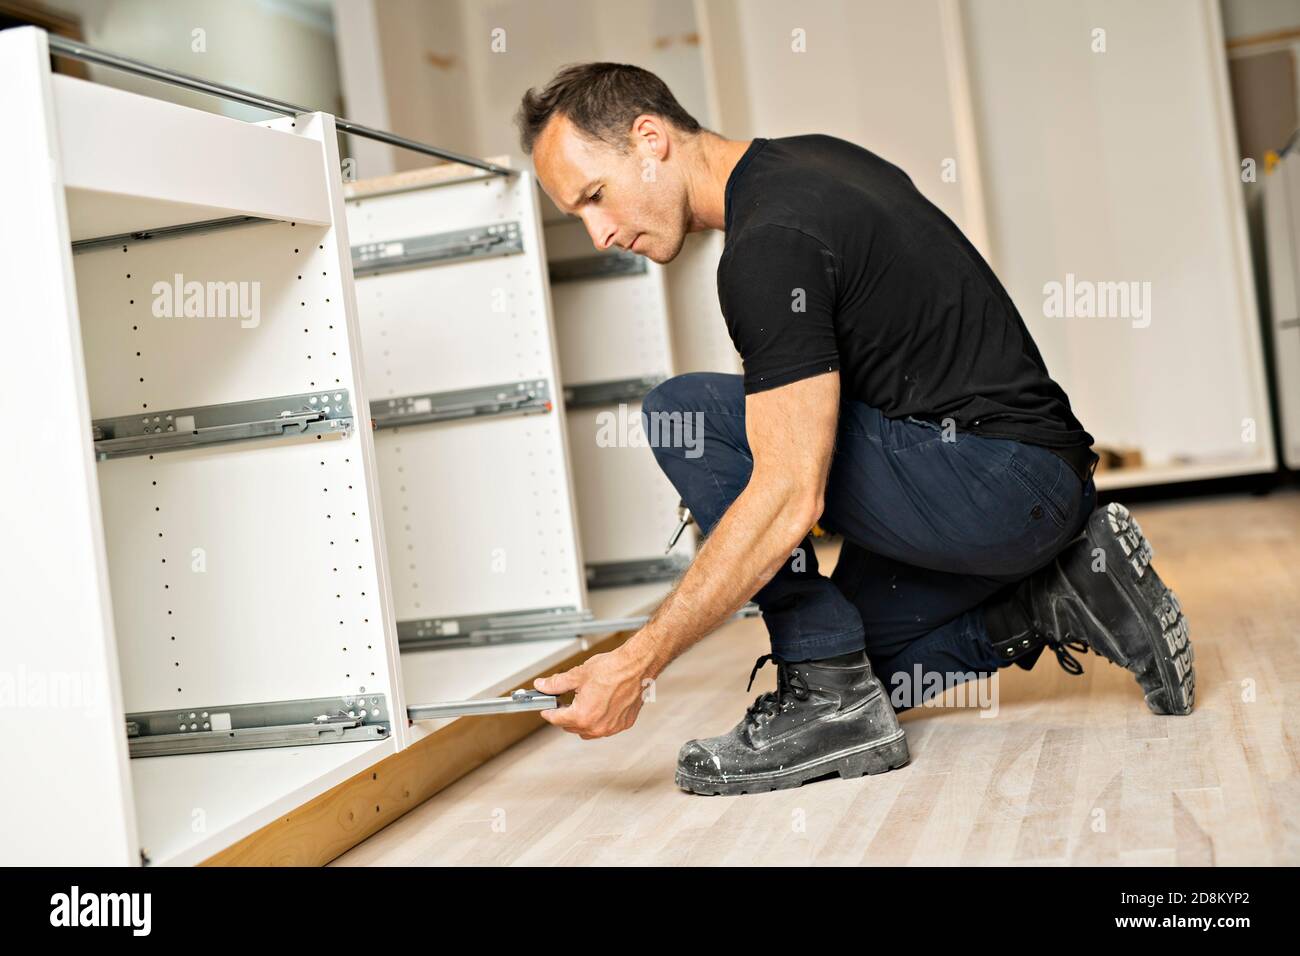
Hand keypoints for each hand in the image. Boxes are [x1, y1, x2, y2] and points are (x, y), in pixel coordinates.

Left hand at [533, 642, 652, 738]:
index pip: (557, 719)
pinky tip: (601, 705)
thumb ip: (556, 684)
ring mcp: (612, 727)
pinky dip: (600, 720)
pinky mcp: (624, 724)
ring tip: (583, 703)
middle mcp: (597, 726)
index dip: (549, 712)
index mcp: (582, 715)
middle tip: (564, 702)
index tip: (546, 709)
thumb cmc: (612, 669)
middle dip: (565, 715)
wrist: (637, 667)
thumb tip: (542, 685)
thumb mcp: (578, 675)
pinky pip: (605, 727)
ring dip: (582, 720)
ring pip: (588, 730)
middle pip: (571, 727)